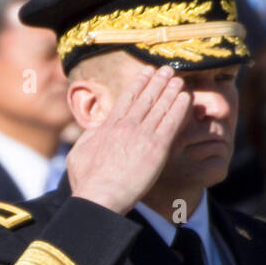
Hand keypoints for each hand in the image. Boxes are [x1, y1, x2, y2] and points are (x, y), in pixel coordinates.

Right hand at [67, 65, 190, 214]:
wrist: (100, 195)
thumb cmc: (87, 181)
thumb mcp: (79, 153)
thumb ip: (90, 137)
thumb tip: (96, 129)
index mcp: (108, 126)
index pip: (127, 99)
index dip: (139, 84)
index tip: (146, 73)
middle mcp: (126, 125)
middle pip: (146, 98)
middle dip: (157, 82)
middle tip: (166, 70)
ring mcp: (143, 135)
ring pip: (160, 107)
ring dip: (171, 91)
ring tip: (179, 80)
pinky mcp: (157, 147)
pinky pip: (172, 122)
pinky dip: (179, 108)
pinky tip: (186, 99)